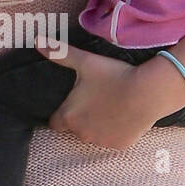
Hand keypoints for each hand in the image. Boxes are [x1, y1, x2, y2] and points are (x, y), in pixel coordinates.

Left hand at [35, 44, 160, 148]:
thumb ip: (59, 53)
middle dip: (82, 117)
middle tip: (96, 99)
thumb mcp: (85, 61)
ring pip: (94, 135)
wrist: (147, 92)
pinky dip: (116, 131)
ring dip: (98, 125)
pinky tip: (123, 116)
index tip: (73, 103)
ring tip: (111, 106)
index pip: (55, 122)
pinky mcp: (119, 145)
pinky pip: (113, 139)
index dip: (62, 113)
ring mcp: (101, 141)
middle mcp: (81, 133)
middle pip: (76, 128)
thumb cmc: (114, 76)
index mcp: (69, 116)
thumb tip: (37, 41)